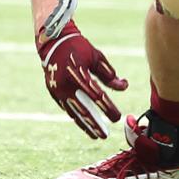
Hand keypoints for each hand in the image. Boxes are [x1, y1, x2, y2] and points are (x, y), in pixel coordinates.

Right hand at [38, 22, 127, 137]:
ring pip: (73, 112)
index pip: (96, 95)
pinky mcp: (54, 92)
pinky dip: (77, 117)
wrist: (53, 42)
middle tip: (106, 135)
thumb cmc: (79, 48)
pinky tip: (85, 125)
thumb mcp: (96, 57)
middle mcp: (66, 84)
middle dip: (95, 123)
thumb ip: (109, 74)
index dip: (107, 107)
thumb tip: (124, 87)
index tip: (117, 118)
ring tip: (96, 135)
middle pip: (83, 108)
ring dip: (85, 125)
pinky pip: (67, 108)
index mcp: (78, 73)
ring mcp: (57, 89)